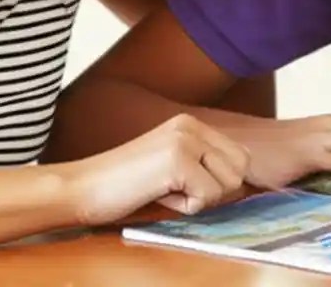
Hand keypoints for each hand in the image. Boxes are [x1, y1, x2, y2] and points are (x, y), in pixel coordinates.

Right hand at [69, 114, 248, 225]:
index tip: (186, 186)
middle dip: (214, 191)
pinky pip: (206, 198)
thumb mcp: (173, 166)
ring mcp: (185, 140)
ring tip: (163, 189)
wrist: (83, 187)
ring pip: (228, 185)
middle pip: (240, 170)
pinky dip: (184, 207)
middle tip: (174, 189)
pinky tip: (157, 194)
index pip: (241, 156)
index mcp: (191, 123)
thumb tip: (247, 182)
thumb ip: (205, 165)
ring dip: (198, 200)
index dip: (221, 182)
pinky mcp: (177, 160)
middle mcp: (191, 125)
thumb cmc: (126, 185)